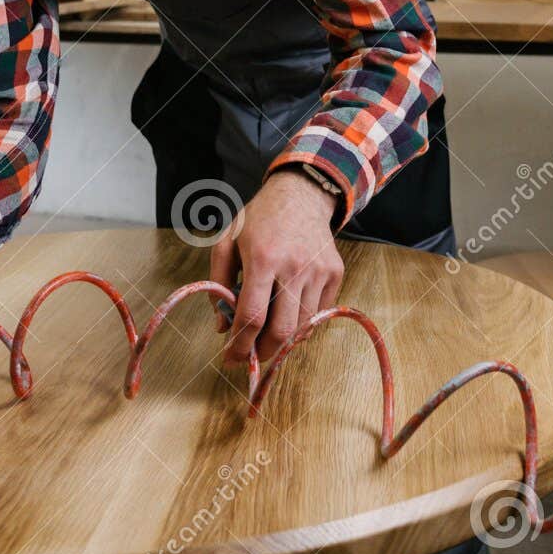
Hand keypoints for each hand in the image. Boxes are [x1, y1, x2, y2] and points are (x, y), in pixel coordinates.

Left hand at [210, 169, 343, 365]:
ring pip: (301, 326)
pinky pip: (318, 315)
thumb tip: (222, 326)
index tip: (231, 358)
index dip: (240, 345)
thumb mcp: (227, 242)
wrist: (300, 196)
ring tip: (267, 336)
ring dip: (282, 341)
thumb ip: (218, 284)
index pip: (252, 316)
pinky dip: (302, 326)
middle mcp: (294, 267)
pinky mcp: (334, 274)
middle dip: (263, 352)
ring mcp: (318, 271)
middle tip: (250, 355)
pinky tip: (287, 318)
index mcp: (262, 258)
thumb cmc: (259, 219)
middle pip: (281, 330)